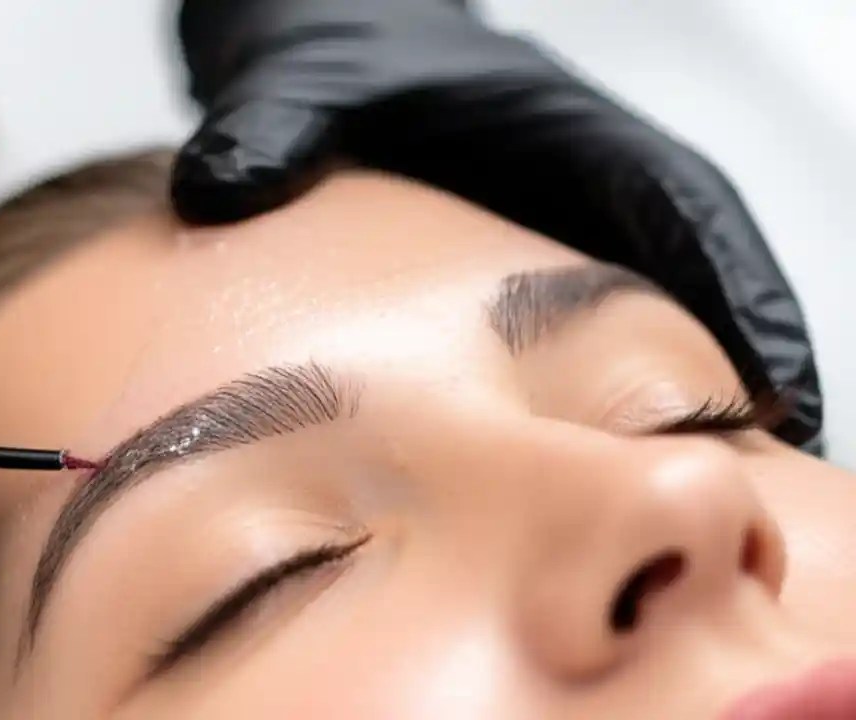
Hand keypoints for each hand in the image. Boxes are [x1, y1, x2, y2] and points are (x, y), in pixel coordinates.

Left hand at [171, 0, 821, 450]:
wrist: (325, 60)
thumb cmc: (341, 55)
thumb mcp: (306, 77)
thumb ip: (276, 122)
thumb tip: (220, 184)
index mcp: (563, 129)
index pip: (675, 202)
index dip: (732, 280)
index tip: (767, 363)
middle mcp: (581, 184)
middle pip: (693, 271)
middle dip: (743, 354)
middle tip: (774, 456)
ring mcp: (561, 228)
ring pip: (653, 307)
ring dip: (691, 387)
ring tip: (724, 483)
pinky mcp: (525, 267)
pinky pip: (588, 330)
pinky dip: (613, 392)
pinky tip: (605, 463)